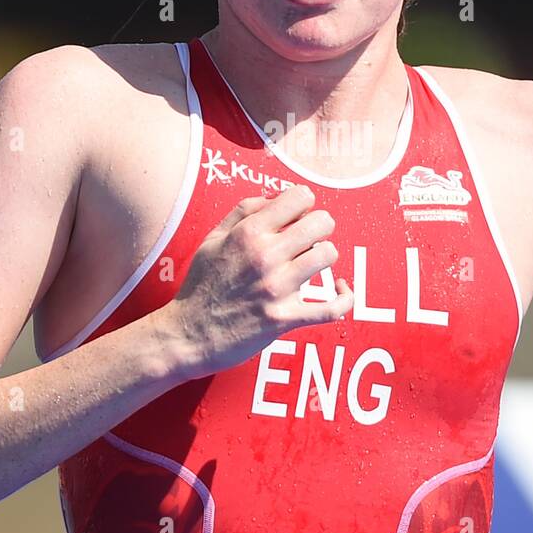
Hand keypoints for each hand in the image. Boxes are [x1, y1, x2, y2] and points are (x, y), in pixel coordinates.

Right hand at [163, 185, 354, 377]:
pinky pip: (332, 308)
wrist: (187, 335)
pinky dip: (344, 298)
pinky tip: (340, 289)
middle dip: (320, 225)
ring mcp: (277, 288)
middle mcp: (265, 256)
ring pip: (328, 255)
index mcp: (248, 233)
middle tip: (310, 237)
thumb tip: (276, 197)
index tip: (298, 214)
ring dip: (325, 256)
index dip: (303, 203)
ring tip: (313, 262)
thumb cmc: (200, 286)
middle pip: (321, 223)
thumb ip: (244, 212)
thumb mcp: (212, 239)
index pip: (299, 197)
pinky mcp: (285, 318)